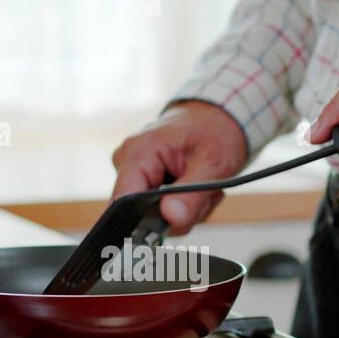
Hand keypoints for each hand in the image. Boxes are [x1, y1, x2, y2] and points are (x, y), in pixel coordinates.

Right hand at [111, 101, 247, 234]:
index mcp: (137, 153)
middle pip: (143, 215)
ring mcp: (134, 173)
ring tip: (203, 187)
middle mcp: (128, 162)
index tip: (175, 221)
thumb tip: (171, 218)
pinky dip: (184, 205)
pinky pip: (160, 210)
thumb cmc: (214, 128)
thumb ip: (191, 194)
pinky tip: (196, 188)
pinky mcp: (144, 181)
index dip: (144, 222)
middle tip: (205, 195)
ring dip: (187, 209)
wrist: (216, 116)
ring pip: (156, 216)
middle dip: (180, 213)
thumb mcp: (213, 162)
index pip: (122, 203)